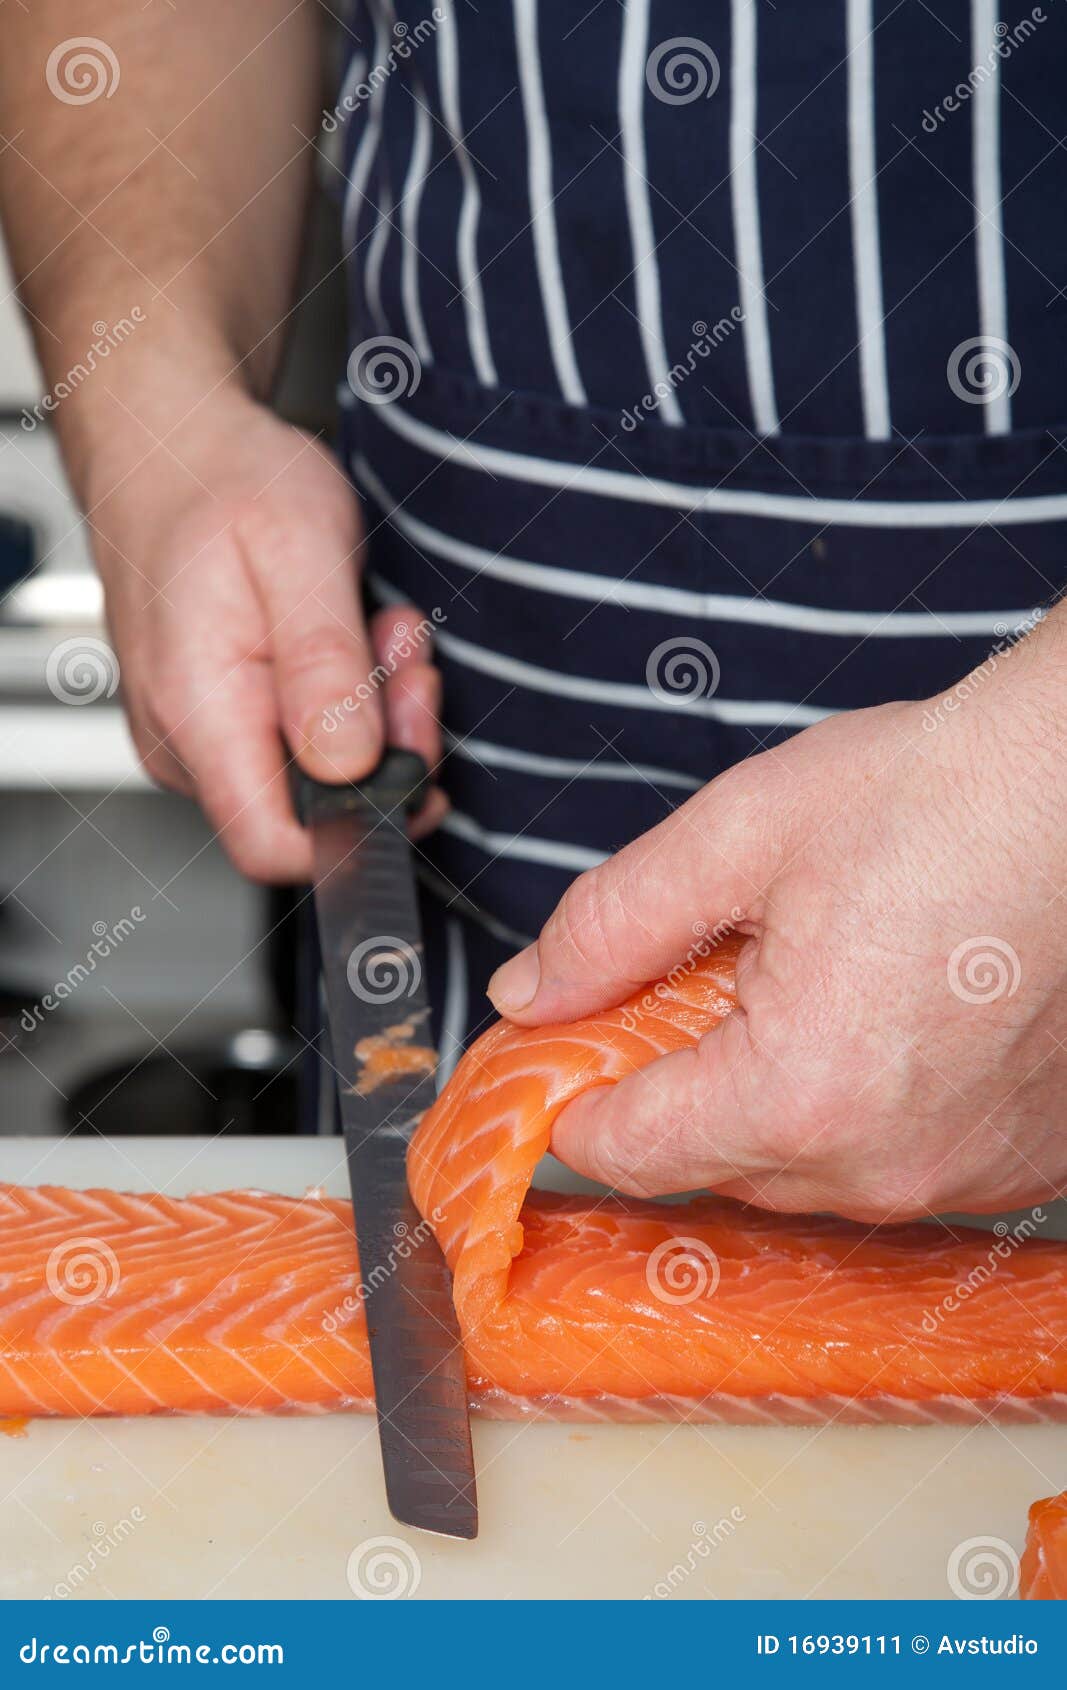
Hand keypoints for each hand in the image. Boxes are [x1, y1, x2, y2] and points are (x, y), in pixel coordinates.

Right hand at [87, 386, 442, 880]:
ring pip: (319, 781)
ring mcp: (203, 739)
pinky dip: (350, 704)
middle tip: (405, 654)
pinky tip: (353, 645)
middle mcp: (189, 744)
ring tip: (377, 631)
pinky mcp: (226, 724)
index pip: (278, 847)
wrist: (172, 448)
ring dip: (375, 716)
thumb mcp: (298, 549)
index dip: (364, 825)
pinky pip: (307, 749)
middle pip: (314, 815)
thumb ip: (324, 664)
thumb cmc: (224, 484)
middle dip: (387, 745)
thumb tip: (350, 764)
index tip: (414, 747)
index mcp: (200, 713)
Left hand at [488, 618, 1066, 1220]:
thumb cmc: (942, 795)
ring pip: (808, 1169)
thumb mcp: (740, 835)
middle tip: (703, 976)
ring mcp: (968, 1175)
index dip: (576, 1095)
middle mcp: (887, 1166)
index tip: (566, 1048)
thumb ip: (611, 925)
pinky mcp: (1025, 1163)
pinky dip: (869, 1104)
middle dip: (683, 1083)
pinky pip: (899, 1160)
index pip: (629, 1150)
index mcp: (800, 1094)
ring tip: (816, 978)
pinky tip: (891, 1014)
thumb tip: (531, 993)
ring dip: (780, 1094)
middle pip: (715, 1165)